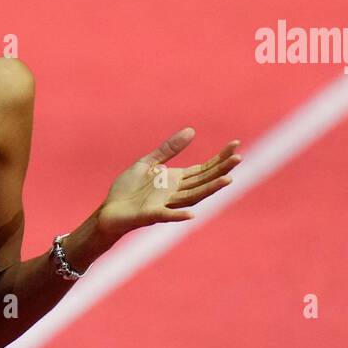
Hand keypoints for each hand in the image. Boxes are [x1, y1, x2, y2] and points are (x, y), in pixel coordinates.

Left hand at [96, 128, 240, 236]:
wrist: (109, 211)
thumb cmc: (128, 190)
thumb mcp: (147, 164)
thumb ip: (168, 150)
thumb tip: (192, 131)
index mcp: (175, 180)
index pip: (204, 169)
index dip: (220, 158)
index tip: (236, 144)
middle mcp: (175, 192)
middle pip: (204, 181)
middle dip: (221, 170)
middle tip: (239, 158)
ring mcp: (165, 204)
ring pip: (192, 197)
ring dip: (210, 189)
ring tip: (228, 180)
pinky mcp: (150, 215)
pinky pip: (167, 216)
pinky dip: (179, 216)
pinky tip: (191, 215)